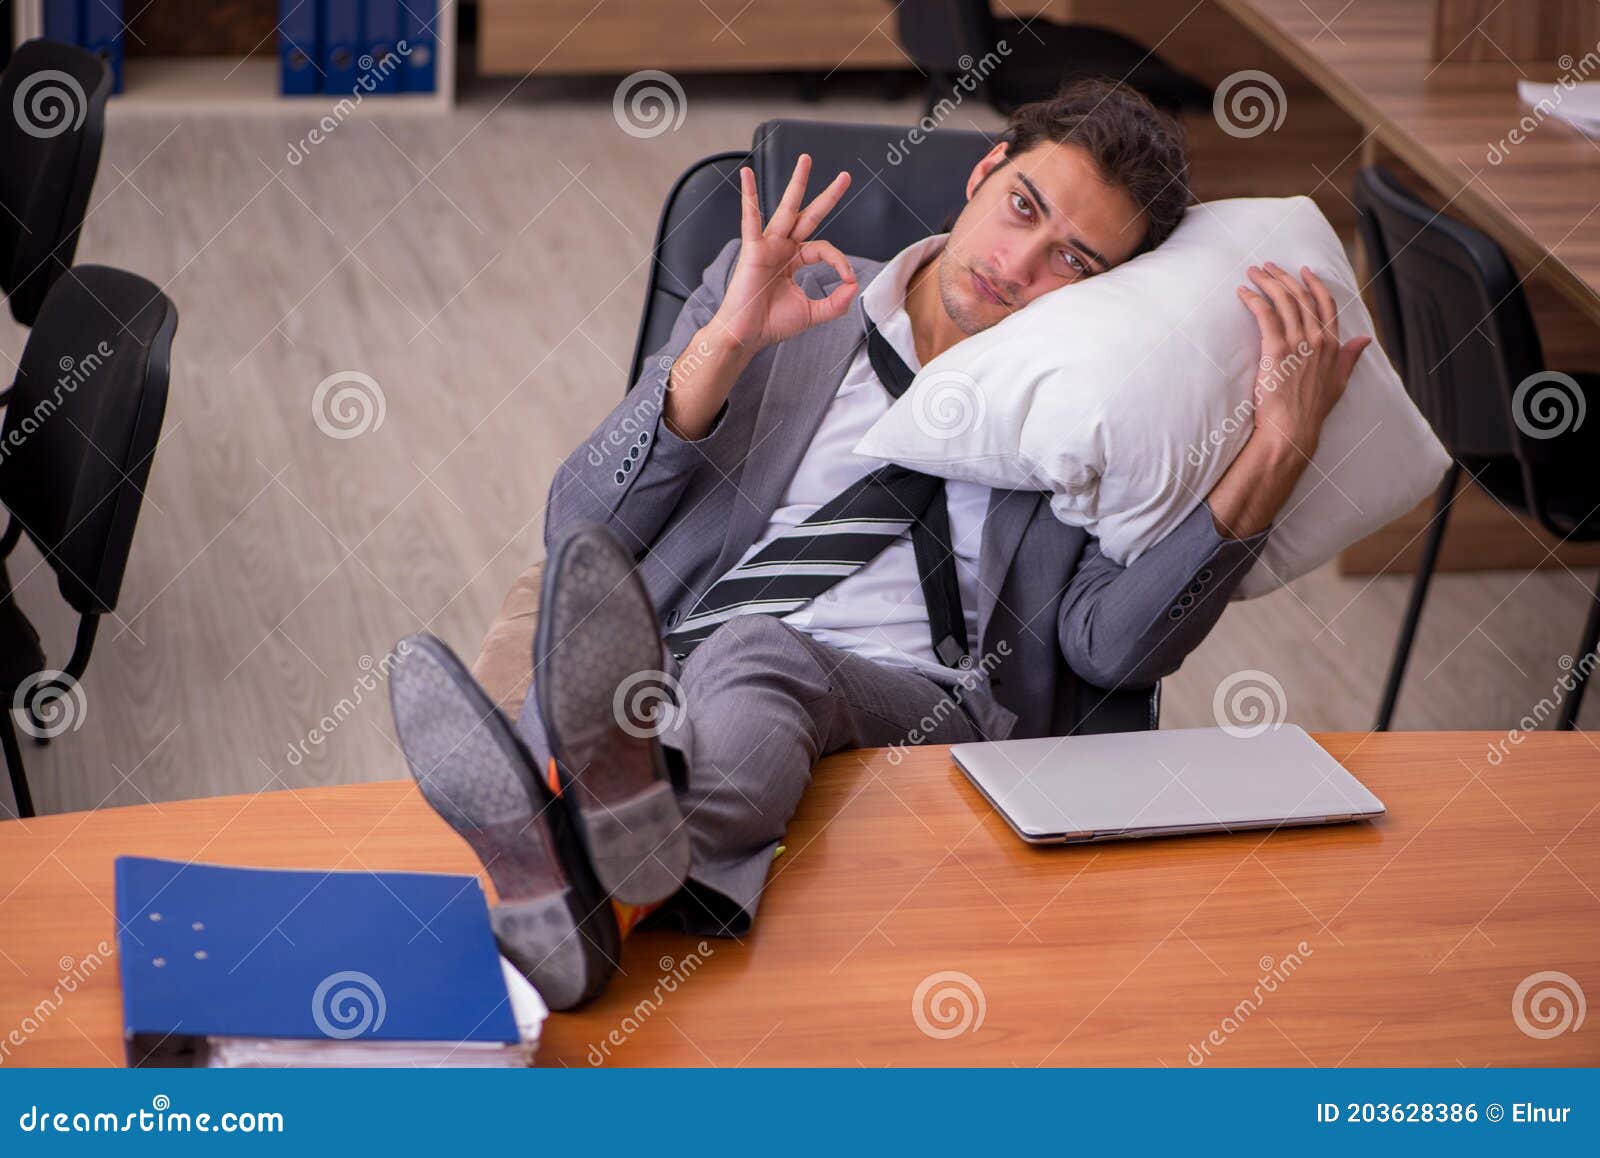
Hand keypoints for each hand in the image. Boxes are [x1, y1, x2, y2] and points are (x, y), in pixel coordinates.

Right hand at [709, 155, 856, 352]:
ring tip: (806, 159)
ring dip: (797, 183)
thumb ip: (836, 302)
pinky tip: (747, 174)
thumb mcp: (813, 313)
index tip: (848, 278)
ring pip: (786, 209)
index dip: (840, 261)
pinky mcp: (753, 249)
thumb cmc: (771, 324)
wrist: (747, 335)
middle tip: (846, 176)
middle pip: (809, 215)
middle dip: (828, 196)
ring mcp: (767, 246)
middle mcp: (782, 248)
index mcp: (794, 259)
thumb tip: (854, 285)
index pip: (824, 249)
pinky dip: (749, 196)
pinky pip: (750, 218)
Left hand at [1237, 262, 1370, 457]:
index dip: (1314, 284)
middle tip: (1268, 266)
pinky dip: (1254, 299)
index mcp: (1332, 344)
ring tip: (1253, 272)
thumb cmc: (1312, 410)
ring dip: (1267, 282)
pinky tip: (1243, 292)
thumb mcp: (1339, 381)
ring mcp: (1297, 343)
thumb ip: (1350, 357)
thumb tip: (1365, 339)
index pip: (1326, 304)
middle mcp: (1317, 339)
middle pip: (1301, 297)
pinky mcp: (1276, 349)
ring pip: (1283, 301)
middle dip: (1284, 277)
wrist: (1293, 430)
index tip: (1303, 270)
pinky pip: (1265, 315)